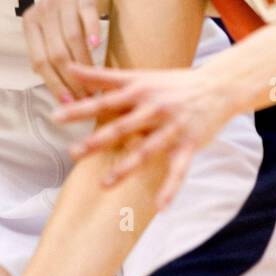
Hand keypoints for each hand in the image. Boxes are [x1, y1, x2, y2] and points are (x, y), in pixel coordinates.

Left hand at [22, 0, 109, 100]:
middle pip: (56, 52)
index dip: (53, 83)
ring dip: (84, 63)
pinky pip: (86, 12)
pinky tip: (97, 44)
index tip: (68, 102)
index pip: (39, 60)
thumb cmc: (69, 9)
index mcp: (31, 23)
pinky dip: (92, 29)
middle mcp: (44, 10)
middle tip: (86, 97)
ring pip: (71, 37)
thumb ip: (49, 52)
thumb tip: (54, 86)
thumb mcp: (52, 28)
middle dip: (71, 79)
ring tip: (95, 82)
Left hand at [52, 61, 233, 207]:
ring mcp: (173, 128)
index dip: (81, 108)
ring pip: (147, 150)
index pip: (105, 101)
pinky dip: (170, 189)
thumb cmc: (173, 82)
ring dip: (127, 167)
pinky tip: (160, 208)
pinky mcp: (190, 144)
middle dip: (98, 140)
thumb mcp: (140, 75)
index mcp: (140, 92)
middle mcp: (155, 109)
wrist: (219, 85)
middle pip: (123, 126)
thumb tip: (69, 68)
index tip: (55, 116)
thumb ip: (103, 75)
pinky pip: (179, 170)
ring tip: (105, 184)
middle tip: (73, 152)